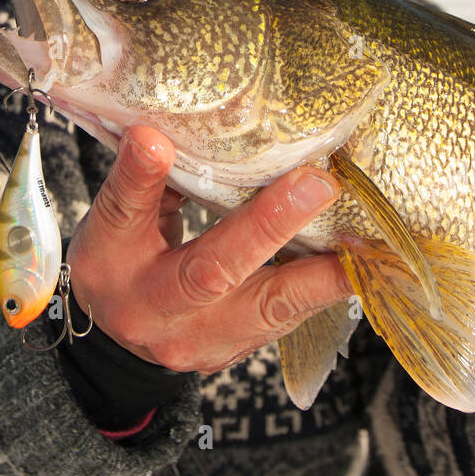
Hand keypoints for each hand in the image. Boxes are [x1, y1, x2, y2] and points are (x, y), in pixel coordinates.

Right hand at [66, 124, 350, 374]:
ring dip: (321, 272)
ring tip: (365, 239)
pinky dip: (325, 288)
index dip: (141, 177)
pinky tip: (360, 262)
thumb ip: (153, 179)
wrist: (120, 341)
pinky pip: (287, 320)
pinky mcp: (234, 352)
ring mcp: (197, 340)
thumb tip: (197, 122)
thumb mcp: (120, 216)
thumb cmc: (122, 259)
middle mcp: (150, 308)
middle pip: (210, 269)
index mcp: (109, 259)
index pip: (124, 212)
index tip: (154, 139)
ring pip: (268, 308)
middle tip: (316, 184)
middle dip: (267, 225)